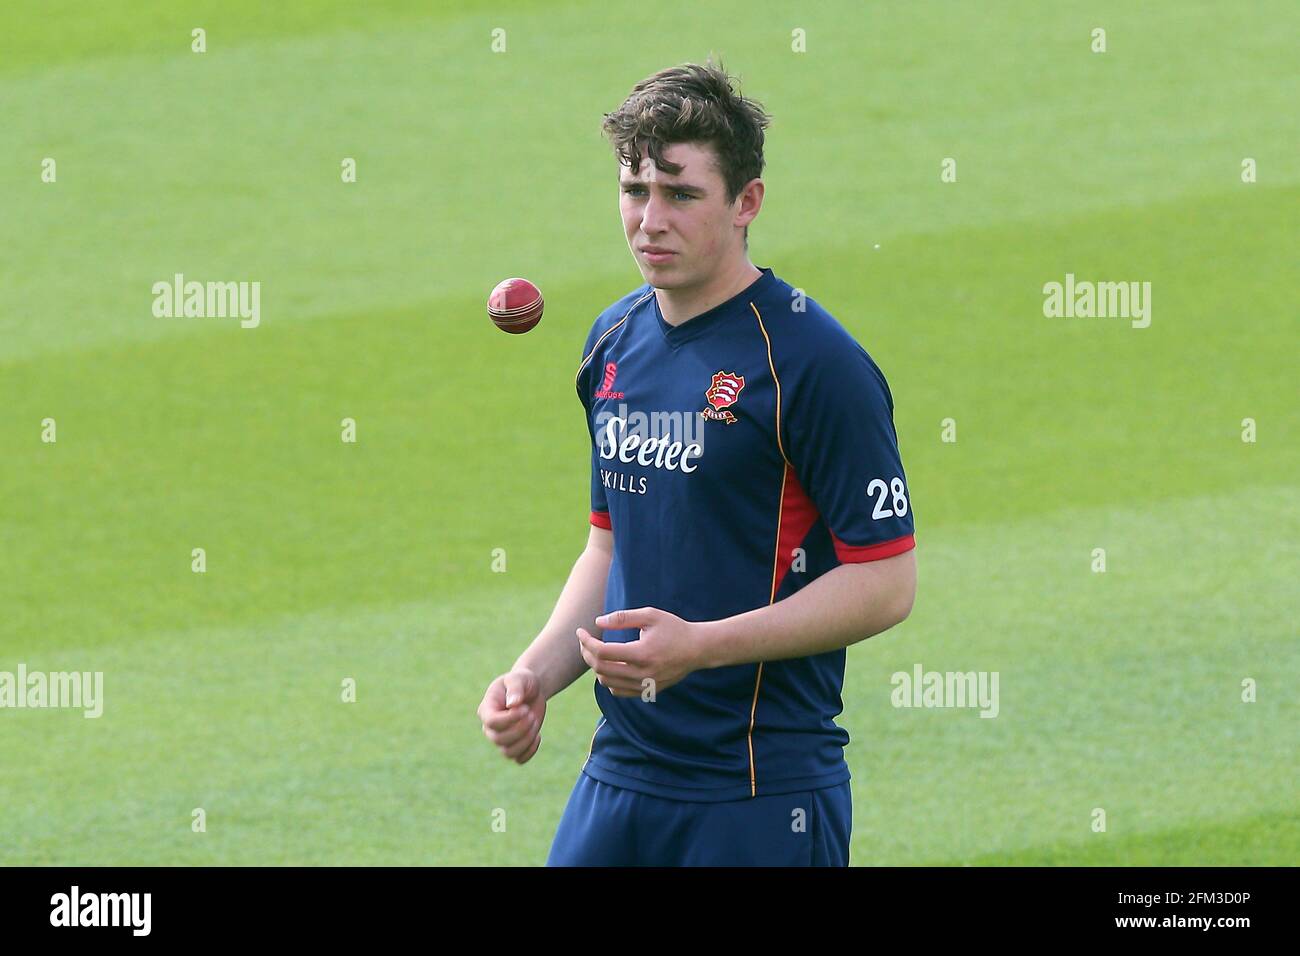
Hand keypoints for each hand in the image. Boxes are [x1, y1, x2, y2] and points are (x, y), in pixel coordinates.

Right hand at [477, 668, 545, 763]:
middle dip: (521, 729)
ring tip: (534, 723)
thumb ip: (515, 688)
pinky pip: (519, 759)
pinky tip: (538, 735)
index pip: (492, 722)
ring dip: (526, 740)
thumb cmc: (523, 682)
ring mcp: (501, 739)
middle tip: (531, 714)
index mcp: (486, 709)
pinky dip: (530, 751)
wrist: (532, 691)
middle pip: (500, 739)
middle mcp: (490, 727)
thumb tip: (513, 704)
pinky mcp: (514, 746)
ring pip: (508, 753)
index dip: (510, 719)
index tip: (525, 708)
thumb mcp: (519, 678)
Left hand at [577, 607, 702, 698]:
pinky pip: (619, 691)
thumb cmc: (674, 628)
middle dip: (586, 654)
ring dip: (596, 667)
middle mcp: (643, 673)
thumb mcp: (650, 615)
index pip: (603, 652)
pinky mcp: (648, 691)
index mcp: (642, 653)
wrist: (698, 649)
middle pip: (601, 669)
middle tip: (584, 641)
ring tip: (596, 652)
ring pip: (607, 683)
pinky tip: (610, 666)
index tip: (580, 631)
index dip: (586, 641)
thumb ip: (623, 618)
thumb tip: (598, 622)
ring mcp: (645, 685)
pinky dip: (609, 680)